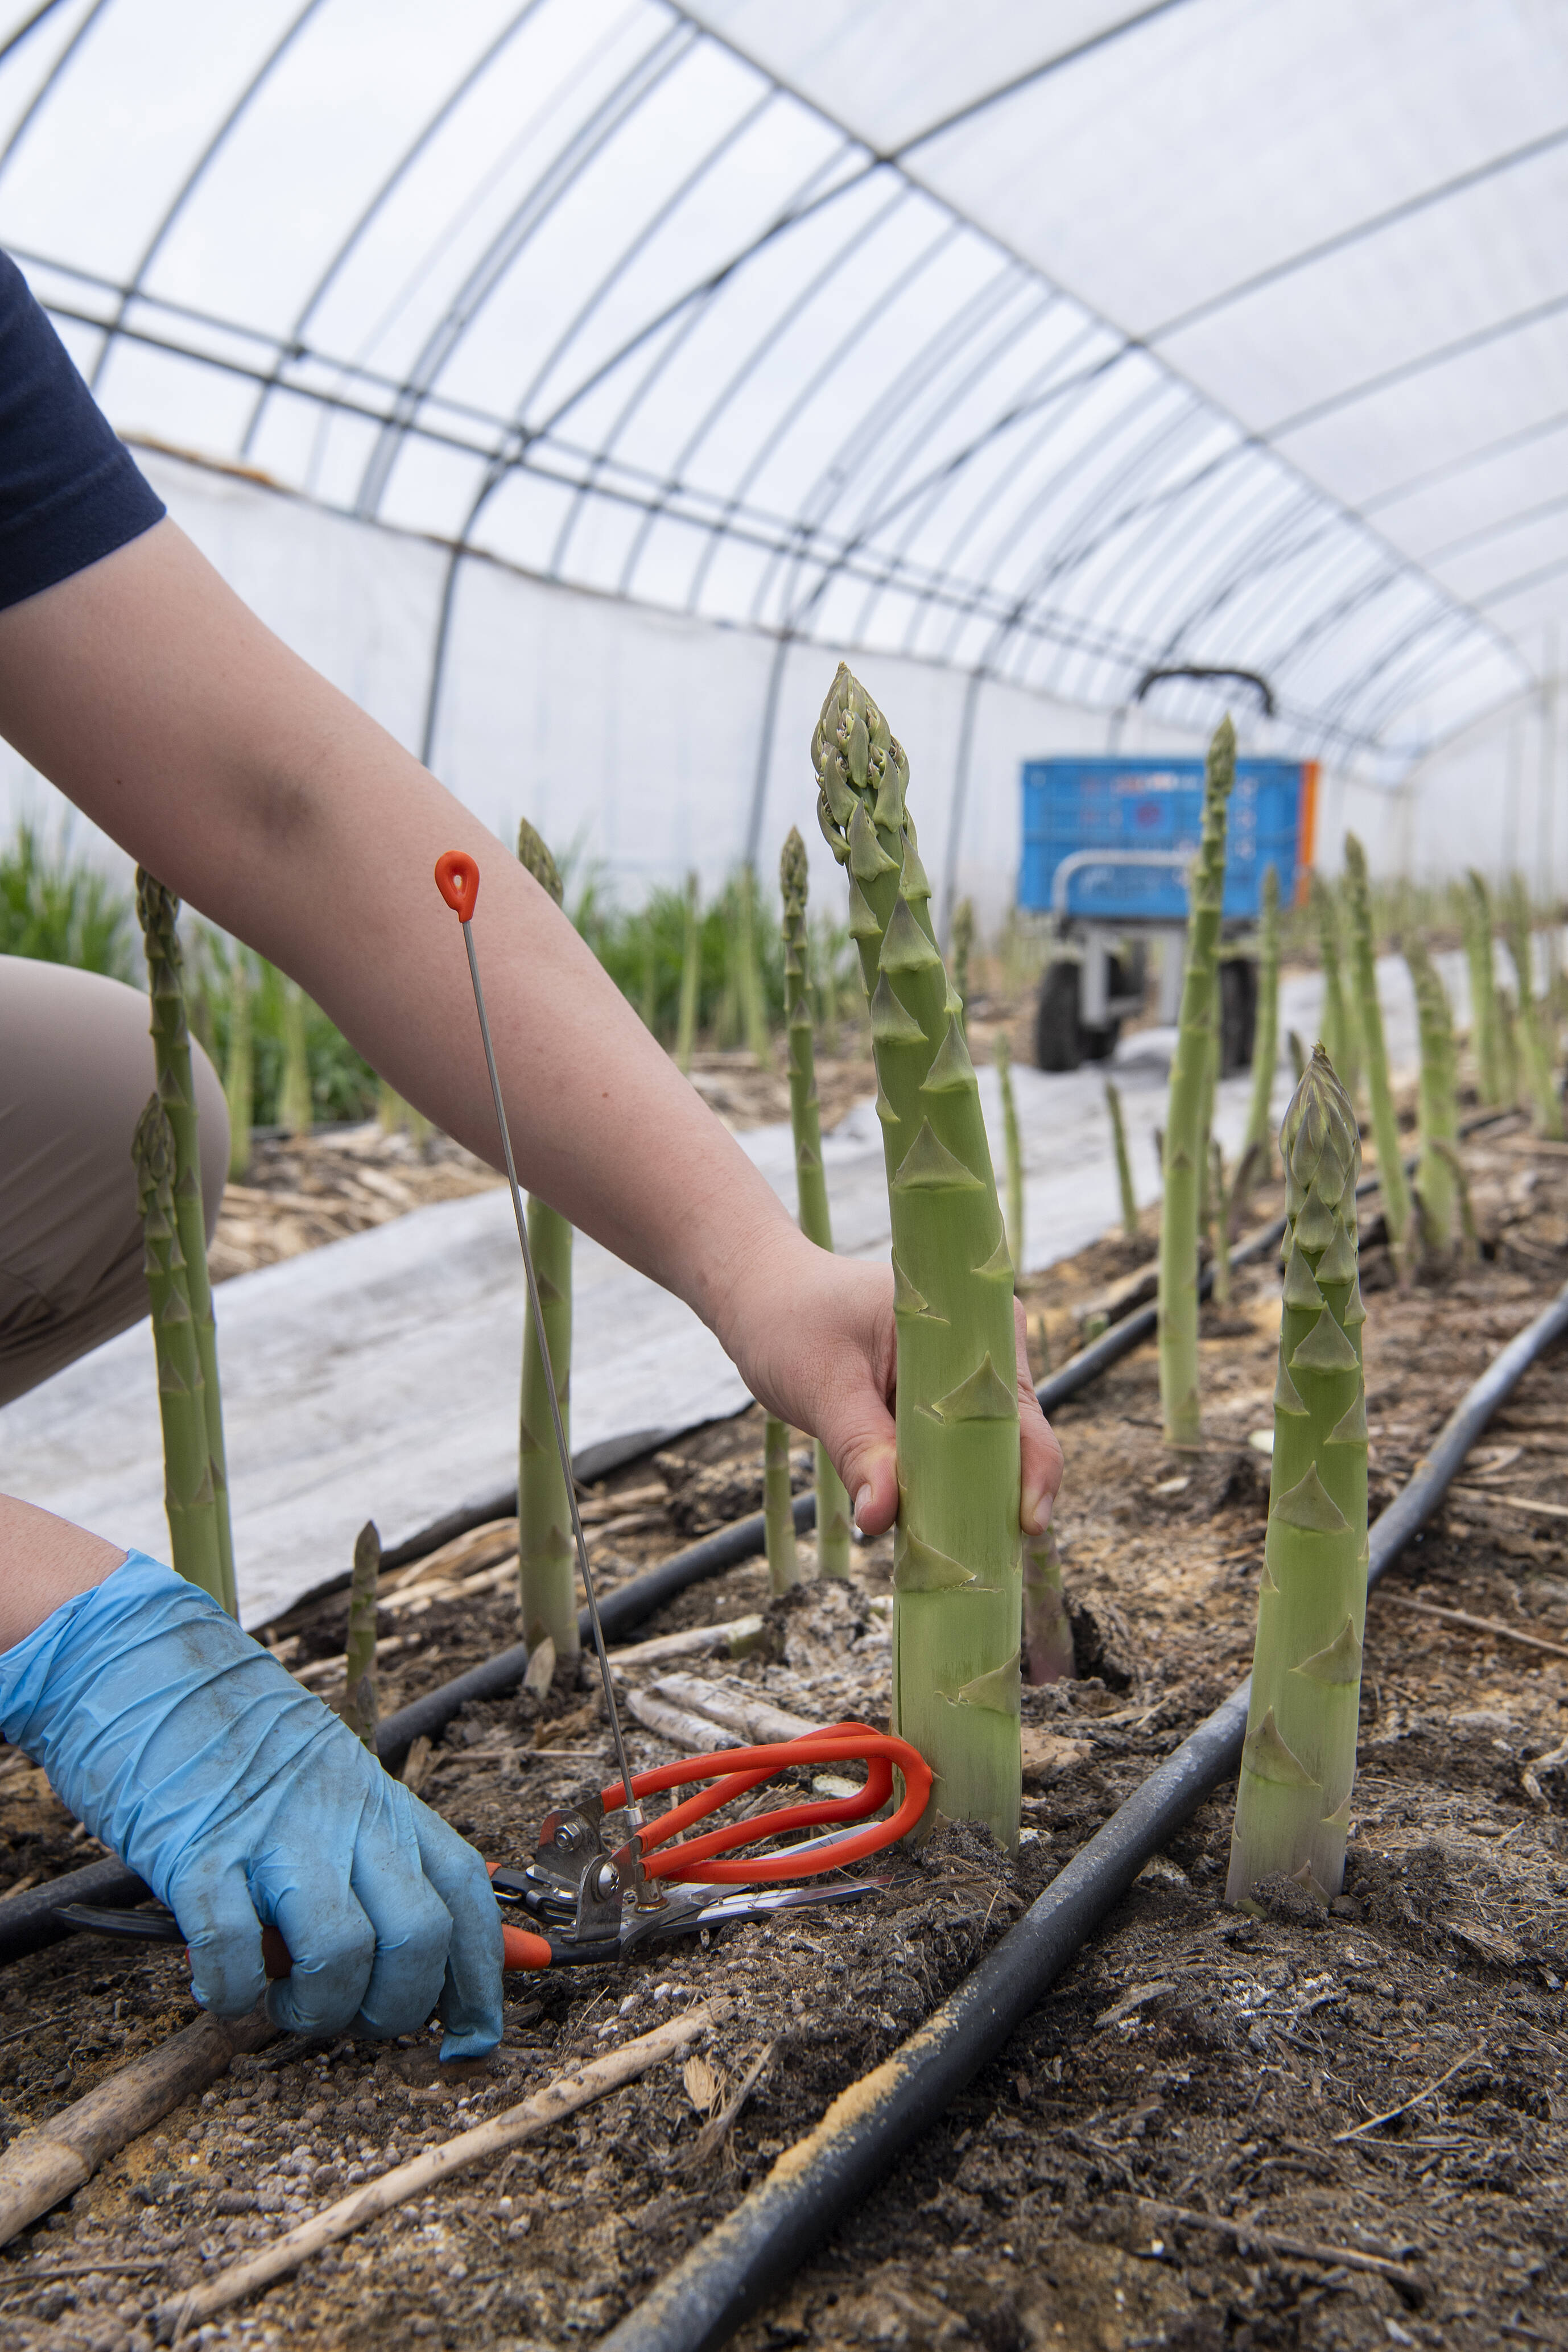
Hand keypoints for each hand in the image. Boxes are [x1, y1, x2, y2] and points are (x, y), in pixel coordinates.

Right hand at [0, 1554, 501, 2056]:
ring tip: (278, 2002)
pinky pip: (234, 1948)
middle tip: (345, 2015)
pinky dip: (231, 1992)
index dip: (482, 1981)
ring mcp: (273, 1833)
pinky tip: (220, 1984)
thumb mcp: (328, 1788)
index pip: (467, 1898)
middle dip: (391, 2010)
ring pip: (341, 1953)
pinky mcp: (198, 1851)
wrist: (147, 1667)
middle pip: (418, 1937)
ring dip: (314, 2011)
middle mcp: (344, 1817)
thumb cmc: (239, 1745)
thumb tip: (424, 1956)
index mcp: (384, 1804)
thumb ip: (371, 1861)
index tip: (469, 2041)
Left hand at [715, 1231, 1062, 1541]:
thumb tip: (881, 1516)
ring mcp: (964, 1378)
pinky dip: (940, 1490)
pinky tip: (926, 1530)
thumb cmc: (791, 1324)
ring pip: (983, 1454)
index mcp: (970, 1320)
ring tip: (956, 1556)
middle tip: (986, 1560)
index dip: (1032, 1466)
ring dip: (967, 1499)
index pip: (1017, 1404)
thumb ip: (857, 1448)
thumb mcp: (821, 1386)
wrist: (763, 1297)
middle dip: (998, 1496)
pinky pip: (953, 1456)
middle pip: (1011, 1436)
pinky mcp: (940, 1406)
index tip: (1027, 1522)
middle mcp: (983, 1346)